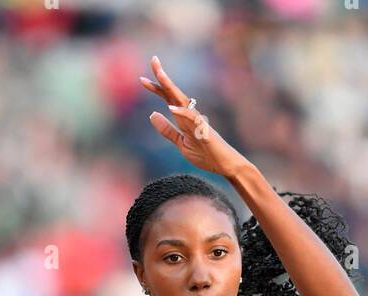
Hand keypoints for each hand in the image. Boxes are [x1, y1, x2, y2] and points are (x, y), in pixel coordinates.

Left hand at [140, 55, 247, 179]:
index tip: (142, 79)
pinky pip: (193, 119)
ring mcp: (198, 122)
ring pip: (183, 100)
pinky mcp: (205, 131)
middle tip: (153, 59)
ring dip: (171, 88)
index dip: (156, 88)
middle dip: (163, 77)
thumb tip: (152, 114)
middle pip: (174, 93)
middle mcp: (190, 115)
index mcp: (183, 118)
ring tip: (160, 75)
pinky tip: (171, 107)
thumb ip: (168, 130)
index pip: (168, 98)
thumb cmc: (206, 154)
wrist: (225, 165)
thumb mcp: (181, 143)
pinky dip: (182, 113)